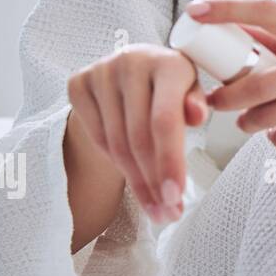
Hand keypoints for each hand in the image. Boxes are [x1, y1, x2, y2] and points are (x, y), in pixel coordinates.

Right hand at [67, 44, 208, 223]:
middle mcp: (132, 61)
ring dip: (136, 183)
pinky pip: (97, 137)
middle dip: (153, 182)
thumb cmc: (171, 87)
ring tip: (155, 208)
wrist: (133, 72)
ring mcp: (101, 71)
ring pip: (117, 143)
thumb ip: (196, 104)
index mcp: (168, 62)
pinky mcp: (78, 82)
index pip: (164, 121)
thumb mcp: (192, 93)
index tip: (175, 196)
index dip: (169, 162)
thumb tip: (197, 115)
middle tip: (167, 213)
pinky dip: (115, 163)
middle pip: (139, 138)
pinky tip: (133, 178)